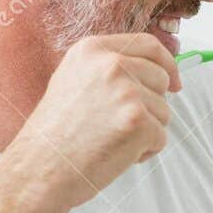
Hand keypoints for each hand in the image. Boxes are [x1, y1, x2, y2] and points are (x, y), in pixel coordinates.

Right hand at [7, 33, 181, 209]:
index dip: (166, 63)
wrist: (38, 168)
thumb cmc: (54, 134)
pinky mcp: (138, 121)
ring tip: (109, 140)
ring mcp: (127, 92)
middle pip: (161, 78)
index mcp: (93, 50)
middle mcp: (112, 64)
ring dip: (145, 131)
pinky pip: (160, 138)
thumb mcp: (73, 80)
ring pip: (164, 112)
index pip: (148, 44)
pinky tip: (114, 154)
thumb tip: (152, 71)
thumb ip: (107, 70)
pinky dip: (144, 152)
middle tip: (119, 125)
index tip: (173, 81)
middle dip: (151, 105)